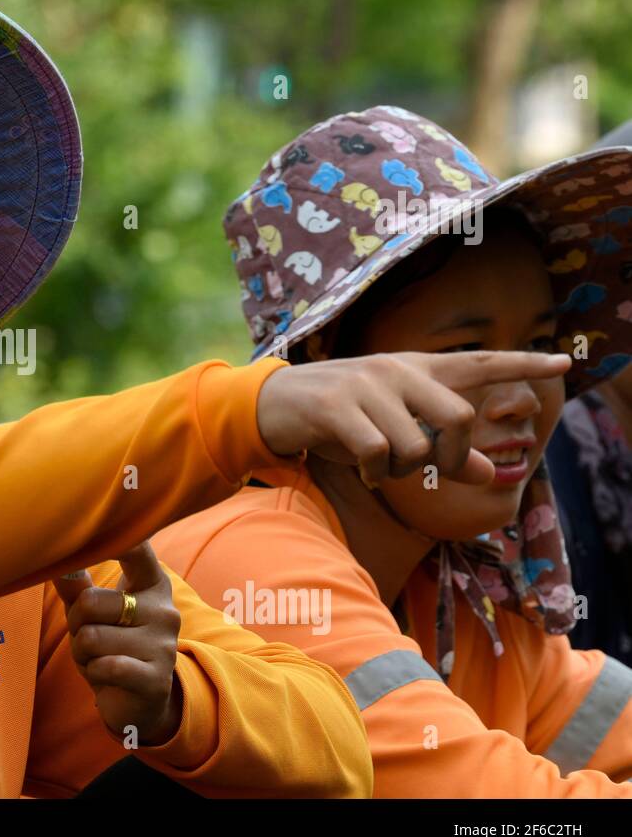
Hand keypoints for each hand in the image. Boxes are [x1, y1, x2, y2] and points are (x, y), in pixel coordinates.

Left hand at [53, 542, 182, 747]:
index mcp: (152, 585)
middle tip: (89, 639)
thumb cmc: (113, 645)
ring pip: (90, 637)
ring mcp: (163, 645)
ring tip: (100, 659)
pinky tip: (106, 677)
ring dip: (82, 654)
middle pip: (90, 602)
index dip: (115, 539)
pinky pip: (103, 665)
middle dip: (76, 624)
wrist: (140, 701)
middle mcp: (164, 610)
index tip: (97, 521)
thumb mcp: (94, 614)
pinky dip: (93, 673)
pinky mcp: (155, 678)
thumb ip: (77, 585)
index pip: (136, 550)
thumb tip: (54, 556)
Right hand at [255, 350, 569, 485]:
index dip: (522, 363)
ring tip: (383, 468)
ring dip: (404, 472)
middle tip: (432, 471)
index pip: (478, 363)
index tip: (564, 362)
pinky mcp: (337, 406)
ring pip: (415, 445)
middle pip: (458, 418)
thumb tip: (492, 474)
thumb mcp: (396, 432)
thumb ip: (443, 450)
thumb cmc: (342, 420)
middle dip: (451, 458)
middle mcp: (397, 370)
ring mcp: (367, 386)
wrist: (273, 405)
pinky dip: (376, 474)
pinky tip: (364, 471)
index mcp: (416, 370)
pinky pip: (378, 454)